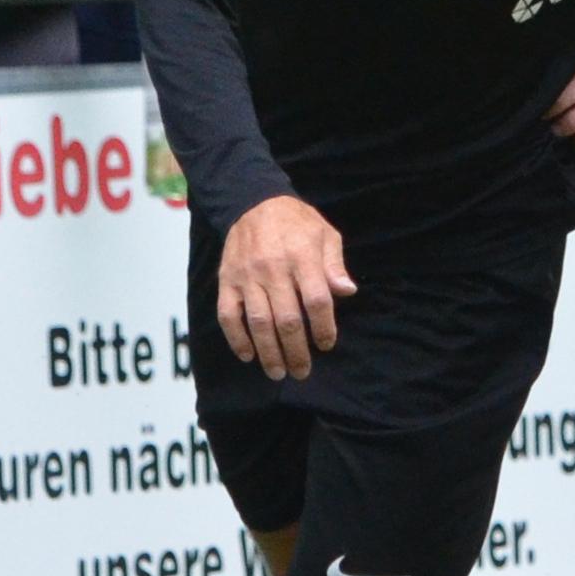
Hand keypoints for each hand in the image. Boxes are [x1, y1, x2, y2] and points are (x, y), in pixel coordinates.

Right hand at [218, 193, 355, 380]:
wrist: (253, 202)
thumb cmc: (296, 223)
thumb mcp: (325, 234)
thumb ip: (335, 264)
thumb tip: (347, 292)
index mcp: (302, 257)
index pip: (316, 300)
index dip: (324, 327)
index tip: (327, 344)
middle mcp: (273, 269)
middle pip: (287, 319)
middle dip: (296, 351)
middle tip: (302, 371)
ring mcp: (247, 277)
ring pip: (258, 323)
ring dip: (269, 352)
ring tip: (278, 372)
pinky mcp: (227, 281)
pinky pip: (228, 315)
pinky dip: (236, 338)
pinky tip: (248, 355)